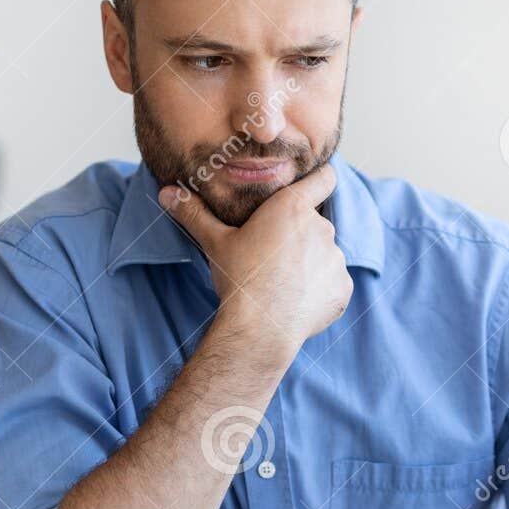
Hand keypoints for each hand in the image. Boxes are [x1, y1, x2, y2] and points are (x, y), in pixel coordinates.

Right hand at [160, 163, 351, 355]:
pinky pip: (333, 283)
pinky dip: (320, 290)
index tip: (313, 187)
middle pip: (315, 223)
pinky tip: (296, 302)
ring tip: (283, 283)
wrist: (260, 329)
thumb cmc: (239, 280)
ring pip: (324, 255)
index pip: (324, 179)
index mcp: (293, 208)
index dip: (320, 181)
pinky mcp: (342, 288)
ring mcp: (336, 259)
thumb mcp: (215, 243)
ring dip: (310, 264)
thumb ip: (194, 214)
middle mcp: (321, 228)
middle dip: (300, 236)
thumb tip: (165, 192)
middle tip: (273, 256)